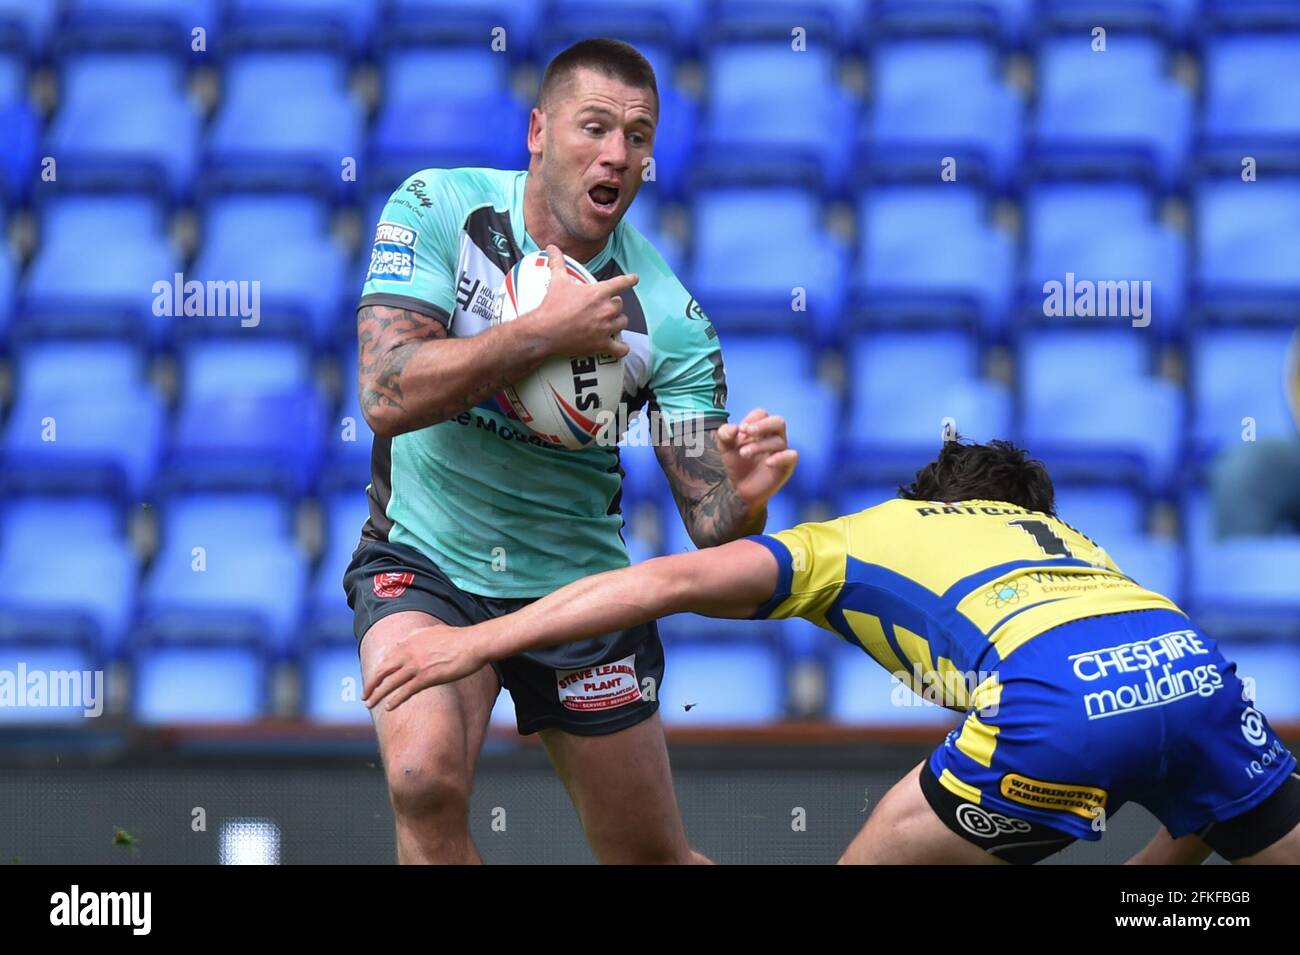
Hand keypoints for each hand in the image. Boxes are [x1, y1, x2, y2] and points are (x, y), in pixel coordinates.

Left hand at [362, 623, 485, 711]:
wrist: (473, 643)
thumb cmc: (458, 638)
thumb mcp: (434, 631)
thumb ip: (418, 636)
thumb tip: (410, 638)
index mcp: (410, 640)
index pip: (387, 657)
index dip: (378, 670)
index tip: (373, 679)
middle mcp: (409, 652)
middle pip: (383, 670)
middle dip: (371, 684)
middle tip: (364, 694)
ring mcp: (417, 665)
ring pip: (390, 682)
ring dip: (378, 694)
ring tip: (369, 704)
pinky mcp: (427, 677)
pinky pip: (406, 691)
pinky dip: (395, 699)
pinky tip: (388, 707)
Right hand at [527, 244, 633, 358]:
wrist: (544, 332)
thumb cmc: (552, 306)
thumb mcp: (556, 281)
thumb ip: (558, 263)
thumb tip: (551, 247)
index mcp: (598, 292)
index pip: (621, 283)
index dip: (630, 280)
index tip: (635, 279)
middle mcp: (606, 309)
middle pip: (620, 305)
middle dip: (613, 305)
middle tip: (603, 308)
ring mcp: (605, 328)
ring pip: (622, 322)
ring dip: (617, 322)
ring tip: (609, 324)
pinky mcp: (601, 345)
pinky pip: (620, 348)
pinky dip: (621, 348)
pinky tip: (620, 347)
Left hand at [715, 408, 797, 511]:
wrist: (739, 489)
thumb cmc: (736, 464)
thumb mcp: (725, 447)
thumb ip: (725, 434)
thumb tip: (734, 428)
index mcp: (759, 429)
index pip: (761, 414)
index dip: (751, 419)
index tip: (740, 430)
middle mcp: (772, 437)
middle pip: (778, 421)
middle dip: (763, 425)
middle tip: (747, 432)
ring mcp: (781, 451)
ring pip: (779, 440)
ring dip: (759, 445)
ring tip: (744, 453)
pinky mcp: (786, 466)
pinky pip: (792, 456)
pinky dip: (781, 457)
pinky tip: (768, 463)